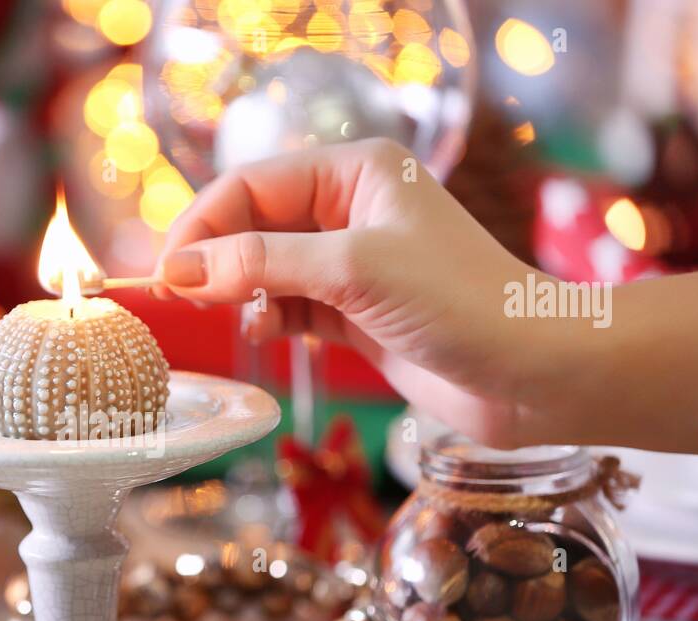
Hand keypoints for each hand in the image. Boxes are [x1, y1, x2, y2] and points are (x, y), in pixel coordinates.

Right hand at [155, 139, 565, 448]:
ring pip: (267, 267)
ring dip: (242, 291)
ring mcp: (351, 263)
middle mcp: (350, 209)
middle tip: (179, 296)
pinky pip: (289, 305)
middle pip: (254, 223)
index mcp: (356, 171)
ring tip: (232, 316)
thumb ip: (262, 264)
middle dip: (217, 257)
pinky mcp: (354, 312)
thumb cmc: (460, 302)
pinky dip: (269, 317)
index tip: (165, 269)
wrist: (532, 373)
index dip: (203, 223)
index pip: (253, 184)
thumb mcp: (353, 270)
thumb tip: (180, 268)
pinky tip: (265, 333)